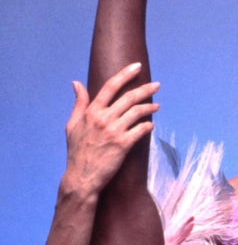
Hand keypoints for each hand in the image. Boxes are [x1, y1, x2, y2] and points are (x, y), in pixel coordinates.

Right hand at [64, 63, 158, 196]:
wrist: (82, 177)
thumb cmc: (77, 151)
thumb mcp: (72, 125)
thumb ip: (79, 103)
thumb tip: (76, 83)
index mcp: (91, 112)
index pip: (110, 86)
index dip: (125, 74)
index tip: (137, 66)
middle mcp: (103, 119)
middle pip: (129, 97)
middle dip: (145, 89)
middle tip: (157, 85)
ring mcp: (114, 131)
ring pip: (137, 112)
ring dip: (150, 107)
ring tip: (157, 106)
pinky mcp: (123, 145)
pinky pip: (140, 130)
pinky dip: (148, 126)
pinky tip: (151, 125)